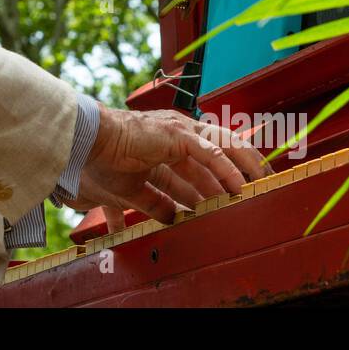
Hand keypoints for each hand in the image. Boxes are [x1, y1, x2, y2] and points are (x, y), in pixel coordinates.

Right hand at [63, 107, 270, 228]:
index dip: (225, 171)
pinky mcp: (176, 135)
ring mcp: (180, 130)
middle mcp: (179, 132)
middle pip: (223, 144)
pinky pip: (209, 151)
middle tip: (259, 183)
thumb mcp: (136, 189)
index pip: (206, 154)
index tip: (240, 189)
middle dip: (243, 164)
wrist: (89, 144)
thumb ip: (155, 202)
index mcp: (169, 141)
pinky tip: (239, 184)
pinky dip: (226, 167)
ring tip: (260, 182)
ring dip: (244, 164)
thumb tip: (172, 219)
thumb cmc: (105, 161)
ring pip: (224, 143)